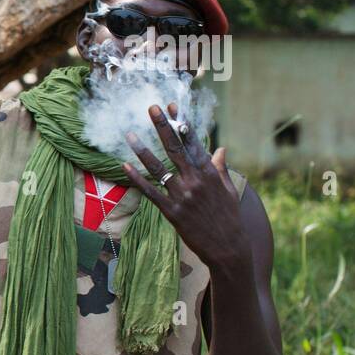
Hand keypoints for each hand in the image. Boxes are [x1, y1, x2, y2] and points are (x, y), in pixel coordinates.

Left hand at [122, 102, 249, 271]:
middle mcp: (195, 181)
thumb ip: (220, 168)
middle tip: (151, 108)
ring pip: (159, 168)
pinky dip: (137, 179)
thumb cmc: (229, 217)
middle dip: (163, 126)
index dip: (181, 123)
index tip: (173, 106)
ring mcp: (183, 196)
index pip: (193, 142)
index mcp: (210, 173)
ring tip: (129, 134)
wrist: (229, 248)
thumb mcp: (228, 190)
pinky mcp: (172, 212)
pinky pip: (151, 193)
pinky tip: (125, 166)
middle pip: (175, 148)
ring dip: (143, 150)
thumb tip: (220, 149)